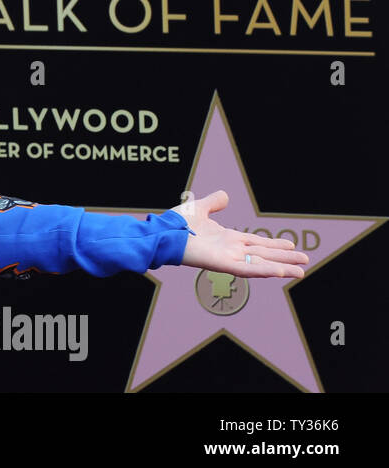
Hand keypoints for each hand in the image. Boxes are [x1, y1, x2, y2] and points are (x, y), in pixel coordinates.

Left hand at [176, 190, 307, 277]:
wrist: (162, 233)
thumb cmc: (177, 225)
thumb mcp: (200, 209)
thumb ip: (214, 203)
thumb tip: (225, 195)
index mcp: (228, 238)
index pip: (258, 242)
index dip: (275, 244)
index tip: (292, 245)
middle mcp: (231, 250)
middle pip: (264, 254)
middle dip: (285, 258)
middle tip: (305, 261)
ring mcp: (227, 258)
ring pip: (260, 264)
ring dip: (281, 268)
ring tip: (300, 271)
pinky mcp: (220, 264)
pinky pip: (245, 269)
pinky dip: (262, 270)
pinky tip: (278, 272)